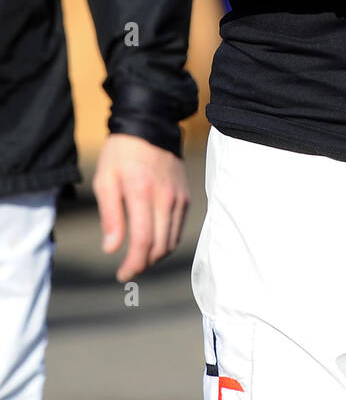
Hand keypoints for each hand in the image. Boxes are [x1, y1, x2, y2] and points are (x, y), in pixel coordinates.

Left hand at [92, 133, 190, 282]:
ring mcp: (179, 197)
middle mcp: (166, 198)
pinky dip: (167, 241)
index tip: (121, 275)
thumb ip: (110, 216)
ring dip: (156, 255)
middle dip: (144, 264)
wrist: (150, 125)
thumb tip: (111, 249)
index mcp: (142, 194)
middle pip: (160, 246)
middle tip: (128, 270)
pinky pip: (179, 228)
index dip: (133, 264)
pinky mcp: (186, 196)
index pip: (143, 241)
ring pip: (172, 240)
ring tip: (139, 257)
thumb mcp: (105, 180)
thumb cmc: (121, 154)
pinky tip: (152, 240)